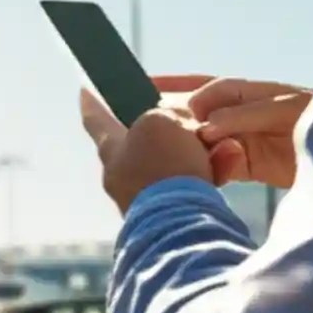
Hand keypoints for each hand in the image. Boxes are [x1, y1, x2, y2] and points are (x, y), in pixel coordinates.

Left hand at [80, 88, 213, 212]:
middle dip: (171, 126)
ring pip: (175, 160)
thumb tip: (181, 125)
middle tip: (189, 116)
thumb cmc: (164, 165)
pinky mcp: (172, 212)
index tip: (85, 88)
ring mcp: (146, 196)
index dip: (93, 100)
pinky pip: (194, 181)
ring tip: (222, 144)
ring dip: (200, 148)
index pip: (96, 118)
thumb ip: (167, 113)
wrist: (182, 224)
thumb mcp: (163, 120)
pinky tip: (227, 161)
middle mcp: (121, 174)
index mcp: (111, 149)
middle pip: (144, 139)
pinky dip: (211, 169)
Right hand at [154, 75, 312, 187]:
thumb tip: (204, 125)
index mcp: (246, 93)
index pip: (204, 87)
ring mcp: (239, 140)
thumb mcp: (282, 109)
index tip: (160, 99)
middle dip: (165, 112)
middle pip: (193, 111)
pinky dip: (198, 167)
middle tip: (134, 116)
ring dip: (180, 144)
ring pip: (198, 140)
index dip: (179, 90)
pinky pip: (211, 164)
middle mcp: (238, 115)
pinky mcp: (243, 165)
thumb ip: (242, 114)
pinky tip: (183, 170)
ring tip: (152, 148)